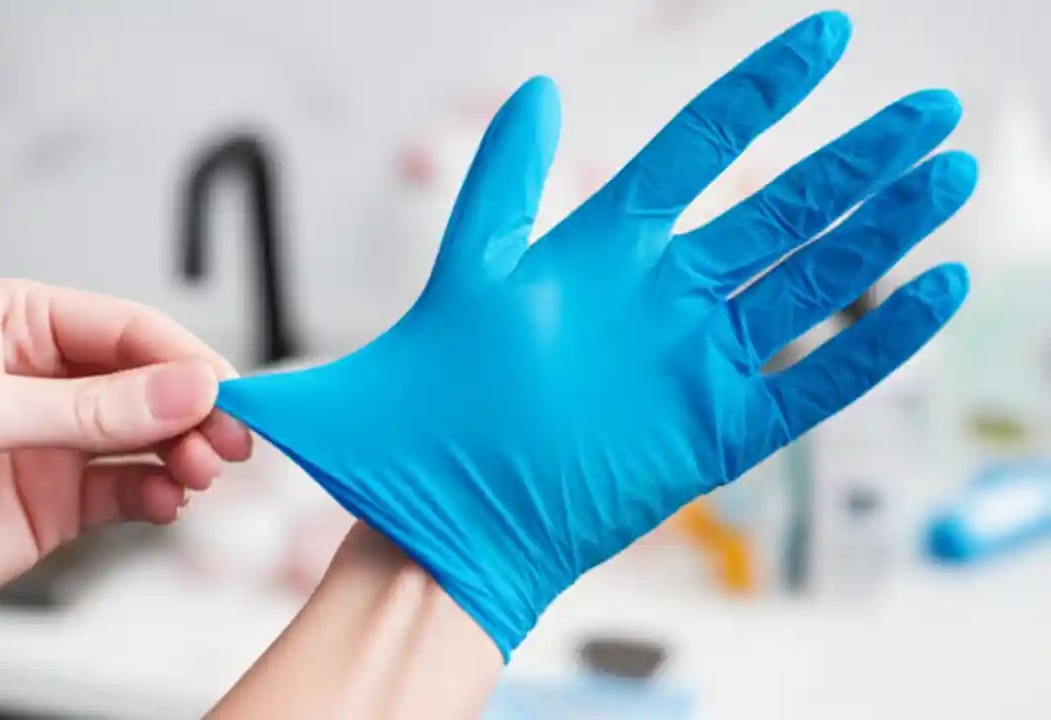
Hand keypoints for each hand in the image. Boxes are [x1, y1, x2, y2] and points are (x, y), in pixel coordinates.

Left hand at [0, 279, 248, 645]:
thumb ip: (88, 407)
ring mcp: (53, 443)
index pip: (129, 330)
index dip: (184, 359)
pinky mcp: (54, 504)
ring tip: (201, 471)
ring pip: (150, 438)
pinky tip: (167, 500)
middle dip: (196, 407)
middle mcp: (45, 379)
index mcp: (19, 323)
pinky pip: (128, 492)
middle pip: (151, 383)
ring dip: (186, 451)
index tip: (223, 393)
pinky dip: (159, 496)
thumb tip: (184, 388)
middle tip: (231, 438)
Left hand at [214, 12, 976, 658]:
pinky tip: (939, 290)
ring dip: (883, 231)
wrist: (432, 514)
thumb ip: (499, 182)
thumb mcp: (463, 274)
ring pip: (811, 284)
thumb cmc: (427, 404)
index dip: (765, 90)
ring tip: (950, 173)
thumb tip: (533, 88)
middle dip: (858, 158)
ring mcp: (695, 365)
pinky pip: (812, 384)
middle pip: (780, 209)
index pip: (702, 146)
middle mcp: (663, 298)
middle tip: (931, 107)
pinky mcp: (716, 435)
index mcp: (605, 249)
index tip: (829, 35)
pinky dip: (876, 344)